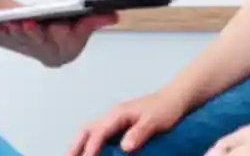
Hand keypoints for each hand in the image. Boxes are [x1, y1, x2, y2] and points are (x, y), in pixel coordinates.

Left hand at [0, 12, 117, 67]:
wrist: (39, 30)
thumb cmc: (61, 25)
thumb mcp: (80, 23)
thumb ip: (94, 21)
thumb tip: (113, 16)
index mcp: (70, 49)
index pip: (71, 41)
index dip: (66, 34)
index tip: (60, 26)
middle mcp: (52, 54)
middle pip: (46, 43)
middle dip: (41, 33)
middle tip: (35, 23)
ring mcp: (33, 49)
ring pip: (27, 40)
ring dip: (21, 31)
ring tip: (18, 22)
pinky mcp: (17, 42)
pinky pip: (11, 37)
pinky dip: (6, 30)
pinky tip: (1, 23)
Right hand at [70, 88, 190, 154]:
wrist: (174, 99)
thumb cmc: (165, 108)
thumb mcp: (154, 121)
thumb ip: (139, 133)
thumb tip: (125, 147)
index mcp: (118, 114)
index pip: (98, 132)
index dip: (91, 148)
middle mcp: (112, 116)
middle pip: (86, 130)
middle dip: (75, 146)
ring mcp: (114, 120)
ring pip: (90, 131)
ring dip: (80, 145)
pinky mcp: (118, 126)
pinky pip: (98, 135)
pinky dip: (90, 144)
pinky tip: (91, 154)